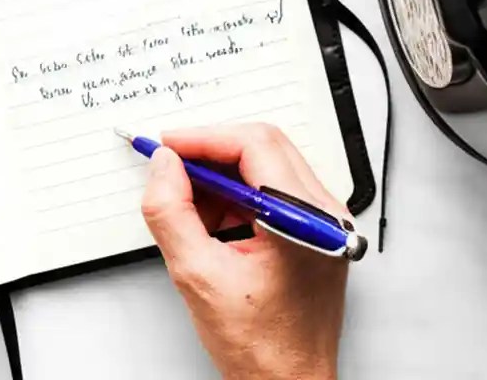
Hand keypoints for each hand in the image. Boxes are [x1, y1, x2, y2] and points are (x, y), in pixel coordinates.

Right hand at [140, 124, 349, 379]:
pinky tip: (210, 223)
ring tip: (188, 207)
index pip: (254, 145)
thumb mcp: (197, 275)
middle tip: (169, 167)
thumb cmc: (259, 347)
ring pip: (265, 168)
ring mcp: (321, 223)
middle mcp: (323, 215)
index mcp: (304, 220)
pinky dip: (234, 197)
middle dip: (209, 153)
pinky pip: (271, 192)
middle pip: (263, 148)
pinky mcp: (312, 232)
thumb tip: (163, 167)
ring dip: (220, 177)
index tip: (167, 146)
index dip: (203, 138)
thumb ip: (172, 212)